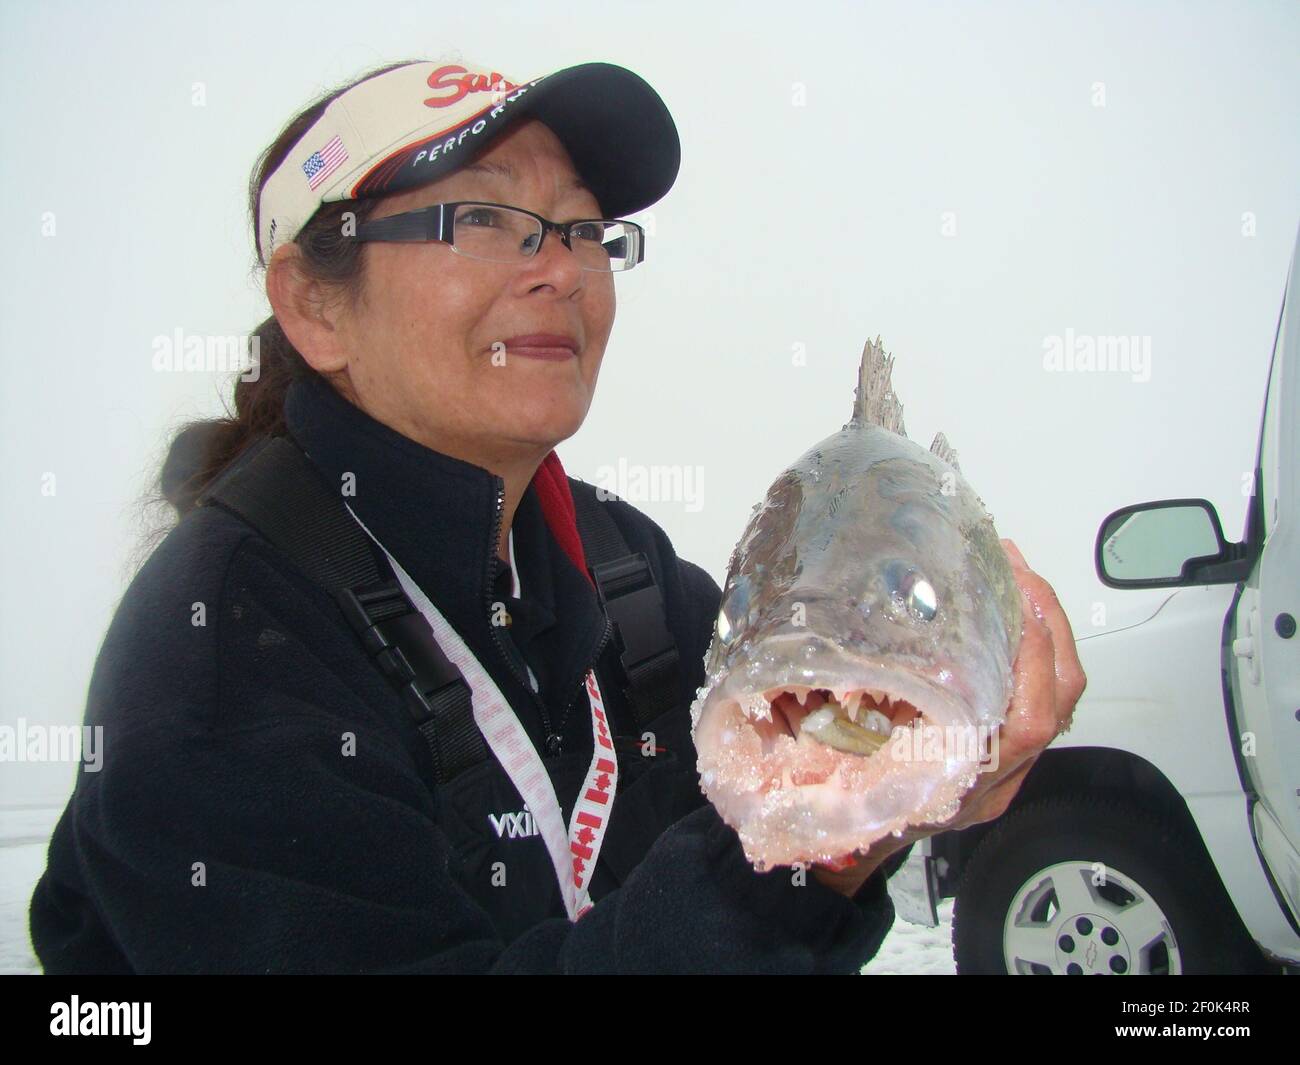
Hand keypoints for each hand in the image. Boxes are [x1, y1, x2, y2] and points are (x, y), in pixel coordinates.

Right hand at [813, 538, 1086, 894]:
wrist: (846, 854)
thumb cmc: (836, 811)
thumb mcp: (817, 760)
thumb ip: (812, 714)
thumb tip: (780, 660)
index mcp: (960, 782)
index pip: (1027, 722)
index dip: (1031, 659)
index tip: (1013, 600)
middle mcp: (994, 778)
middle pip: (1057, 700)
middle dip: (1046, 626)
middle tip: (1014, 569)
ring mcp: (1006, 769)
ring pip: (1056, 698)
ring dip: (1045, 633)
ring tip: (1014, 578)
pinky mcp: (1004, 755)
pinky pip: (1038, 699)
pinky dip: (1033, 653)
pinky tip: (1004, 616)